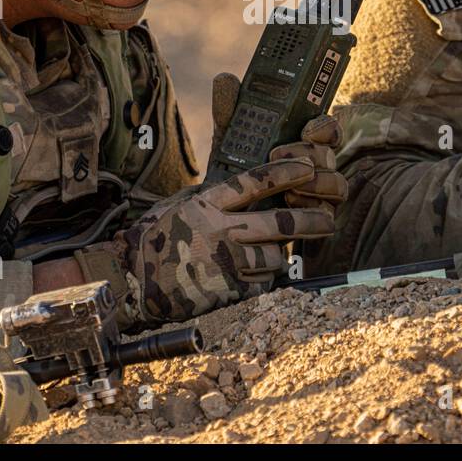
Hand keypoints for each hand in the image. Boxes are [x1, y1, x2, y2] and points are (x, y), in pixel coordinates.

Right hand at [118, 159, 333, 323]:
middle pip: (280, 223)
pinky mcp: (228, 292)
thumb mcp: (181, 204)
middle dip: (312, 220)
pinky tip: (251, 274)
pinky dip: (264, 278)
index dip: (286, 174)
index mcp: (206, 205)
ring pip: (276, 256)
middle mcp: (219, 232)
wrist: (133, 282)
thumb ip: (214, 196)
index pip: (255, 183)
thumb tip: (247, 186)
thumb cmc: (157, 239)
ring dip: (279, 254)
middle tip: (328, 219)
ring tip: (269, 253)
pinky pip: (264, 283)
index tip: (308, 168)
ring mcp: (225, 264)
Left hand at [210, 72, 347, 212]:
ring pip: (338, 184)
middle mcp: (316, 165)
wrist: (220, 214)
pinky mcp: (315, 220)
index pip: (327, 128)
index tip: (308, 126)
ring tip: (287, 186)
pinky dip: (311, 207)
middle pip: (330, 153)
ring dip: (316, 183)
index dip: (325, 125)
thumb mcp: (227, 140)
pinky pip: (328, 214)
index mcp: (301, 141)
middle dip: (308, 151)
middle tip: (277, 152)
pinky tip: (289, 202)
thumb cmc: (233, 172)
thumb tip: (226, 79)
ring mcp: (319, 194)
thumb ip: (229, 111)